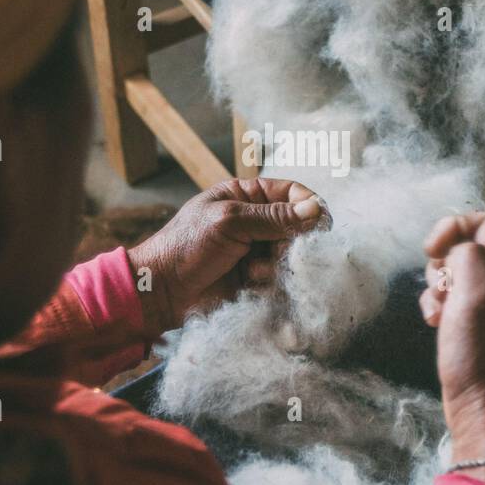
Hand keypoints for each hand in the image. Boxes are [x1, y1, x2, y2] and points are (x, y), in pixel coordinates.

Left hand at [126, 177, 324, 334]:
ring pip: (290, 255)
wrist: (163, 291)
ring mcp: (255, 250)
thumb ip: (273, 217)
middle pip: (297, 226)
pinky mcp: (255, 278)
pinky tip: (250, 282)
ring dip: (277, 264)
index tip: (321, 222)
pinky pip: (279, 278)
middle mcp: (254, 221)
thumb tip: (315, 209)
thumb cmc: (187, 246)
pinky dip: (270, 282)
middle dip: (293, 241)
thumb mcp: (229, 222)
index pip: (291, 193)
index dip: (309, 206)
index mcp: (246, 195)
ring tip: (252, 270)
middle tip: (278, 251)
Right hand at [419, 212, 484, 484]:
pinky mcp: (474, 324)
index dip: (453, 228)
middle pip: (464, 246)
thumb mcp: (475, 289)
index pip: (484, 223)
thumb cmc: (482, 352)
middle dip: (441, 263)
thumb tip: (455, 249)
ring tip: (439, 313)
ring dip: (436, 288)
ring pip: (451, 274)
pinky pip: (449, 299)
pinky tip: (436, 324)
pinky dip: (436, 306)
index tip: (432, 251)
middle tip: (442, 290)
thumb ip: (466, 253)